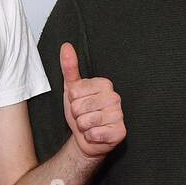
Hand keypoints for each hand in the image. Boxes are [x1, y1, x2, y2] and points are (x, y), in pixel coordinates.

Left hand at [61, 43, 125, 159]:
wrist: (87, 138)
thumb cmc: (81, 111)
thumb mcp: (71, 88)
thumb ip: (69, 67)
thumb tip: (66, 46)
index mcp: (105, 84)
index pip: (75, 91)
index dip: (72, 100)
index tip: (80, 103)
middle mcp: (115, 98)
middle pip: (80, 107)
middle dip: (77, 115)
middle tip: (84, 116)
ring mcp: (119, 115)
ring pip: (86, 121)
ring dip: (83, 127)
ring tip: (90, 125)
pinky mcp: (120, 132)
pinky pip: (95, 134)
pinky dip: (91, 137)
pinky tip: (96, 134)